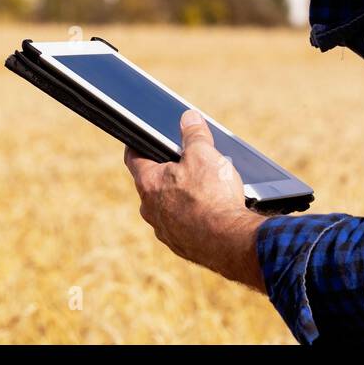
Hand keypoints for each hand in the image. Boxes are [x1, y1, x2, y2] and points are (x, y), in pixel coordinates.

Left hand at [124, 110, 266, 292]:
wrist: (230, 241)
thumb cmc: (213, 196)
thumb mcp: (204, 154)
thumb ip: (194, 134)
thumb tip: (188, 118)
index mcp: (149, 183)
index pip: (133, 157)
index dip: (138, 145)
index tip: (141, 139)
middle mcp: (150, 209)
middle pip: (152, 184)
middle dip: (167, 173)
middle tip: (188, 163)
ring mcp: (164, 230)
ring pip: (167, 207)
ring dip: (181, 198)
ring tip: (206, 190)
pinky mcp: (181, 246)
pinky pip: (182, 226)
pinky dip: (192, 218)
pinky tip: (212, 212)